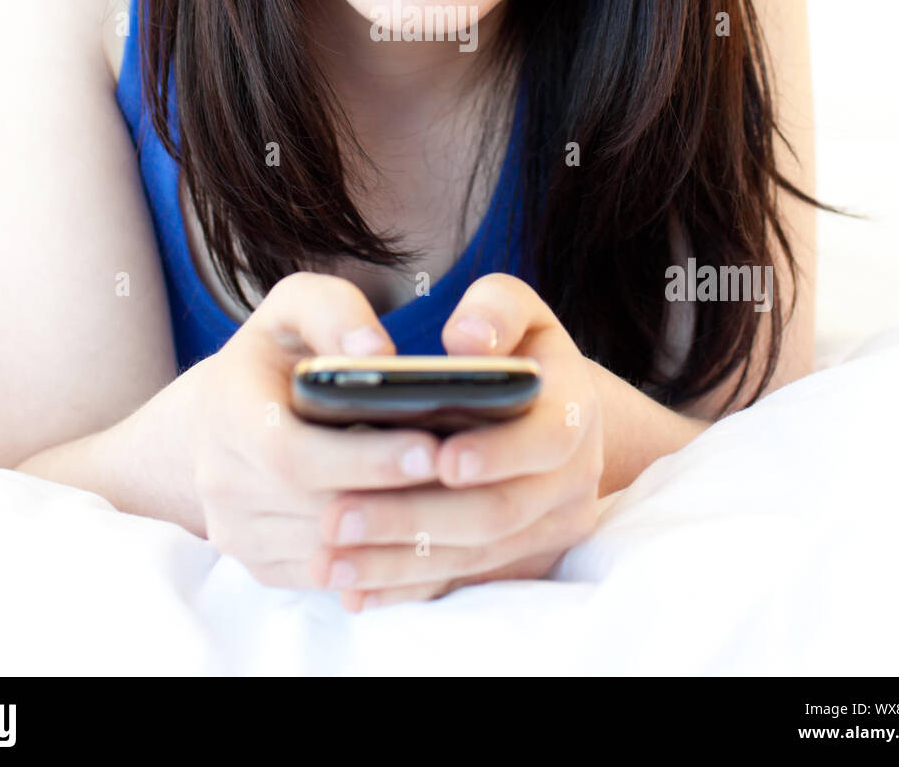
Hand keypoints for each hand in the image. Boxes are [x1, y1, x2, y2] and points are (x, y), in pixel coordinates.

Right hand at [184, 272, 442, 589]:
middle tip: (463, 483)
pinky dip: (383, 562)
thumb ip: (333, 311)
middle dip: (395, 499)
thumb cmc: (273, 354)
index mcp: (227, 410)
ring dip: (396, 537)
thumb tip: (377, 351)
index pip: (292, 453)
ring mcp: (237, 531)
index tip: (429, 447)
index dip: (362, 458)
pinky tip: (431, 534)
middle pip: (317, 509)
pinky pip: (329, 579)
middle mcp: (222, 479)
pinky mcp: (261, 564)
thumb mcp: (294, 307)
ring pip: (328, 552)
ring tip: (460, 508)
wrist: (215, 418)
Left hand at [314, 274, 605, 611]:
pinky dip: (404, 588)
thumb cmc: (512, 344)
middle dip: (416, 517)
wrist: (546, 406)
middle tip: (337, 517)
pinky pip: (461, 583)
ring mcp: (548, 527)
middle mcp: (572, 476)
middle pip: (499, 512)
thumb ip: (495, 309)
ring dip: (396, 562)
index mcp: (573, 408)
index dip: (495, 451)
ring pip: (474, 556)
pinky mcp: (518, 561)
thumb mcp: (510, 307)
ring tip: (325, 560)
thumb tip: (467, 341)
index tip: (437, 457)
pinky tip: (351, 590)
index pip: (546, 438)